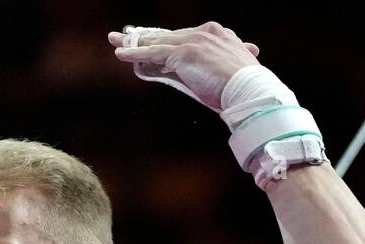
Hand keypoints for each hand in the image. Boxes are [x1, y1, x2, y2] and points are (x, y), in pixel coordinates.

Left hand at [109, 23, 257, 110]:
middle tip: (125, 36)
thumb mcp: (227, 71)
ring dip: (133, 42)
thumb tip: (207, 73)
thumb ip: (215, 67)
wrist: (249, 91)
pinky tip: (120, 54)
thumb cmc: (241, 88)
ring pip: (157, 41)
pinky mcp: (184, 53)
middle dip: (144, 36)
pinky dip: (135, 53)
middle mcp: (204, 32)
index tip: (151, 39)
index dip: (164, 39)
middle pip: (167, 35)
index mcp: (217, 33)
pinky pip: (154, 53)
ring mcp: (194, 40)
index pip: (183, 36)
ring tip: (115, 41)